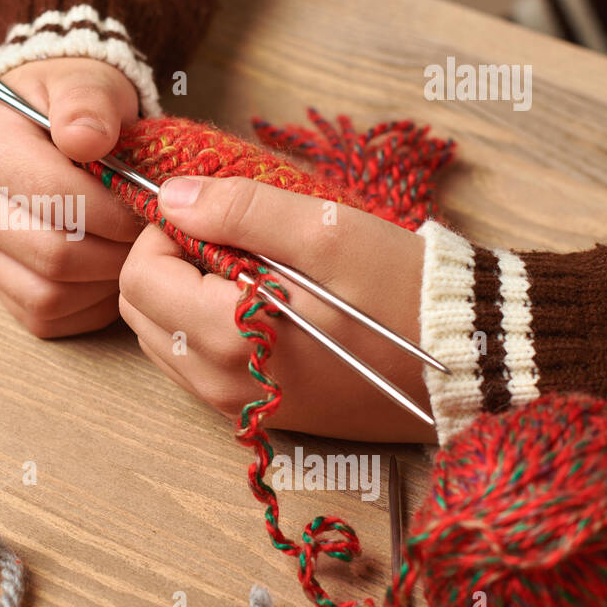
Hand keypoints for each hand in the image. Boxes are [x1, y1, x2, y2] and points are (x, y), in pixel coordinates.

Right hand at [0, 58, 144, 337]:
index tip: (152, 202)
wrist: (41, 123)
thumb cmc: (71, 106)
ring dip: (104, 281)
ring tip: (131, 249)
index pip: (52, 194)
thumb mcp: (86, 82)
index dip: (114, 207)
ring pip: (46, 293)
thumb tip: (88, 140)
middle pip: (51, 253)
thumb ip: (88, 102)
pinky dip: (87, 303)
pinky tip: (108, 270)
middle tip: (149, 233)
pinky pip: (44, 315)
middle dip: (115, 249)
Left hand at [118, 175, 434, 441]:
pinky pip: (195, 362)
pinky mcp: (257, 410)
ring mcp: (237, 404)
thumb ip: (239, 208)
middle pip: (141, 310)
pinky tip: (258, 299)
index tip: (213, 216)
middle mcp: (221, 383)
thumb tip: (171, 196)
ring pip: (162, 338)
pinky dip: (203, 324)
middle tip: (230, 237)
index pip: (139, 276)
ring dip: (182, 294)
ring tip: (248, 267)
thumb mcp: (324, 229)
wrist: (467, 360)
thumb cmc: (401, 290)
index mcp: (229, 337)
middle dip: (167, 263)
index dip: (163, 233)